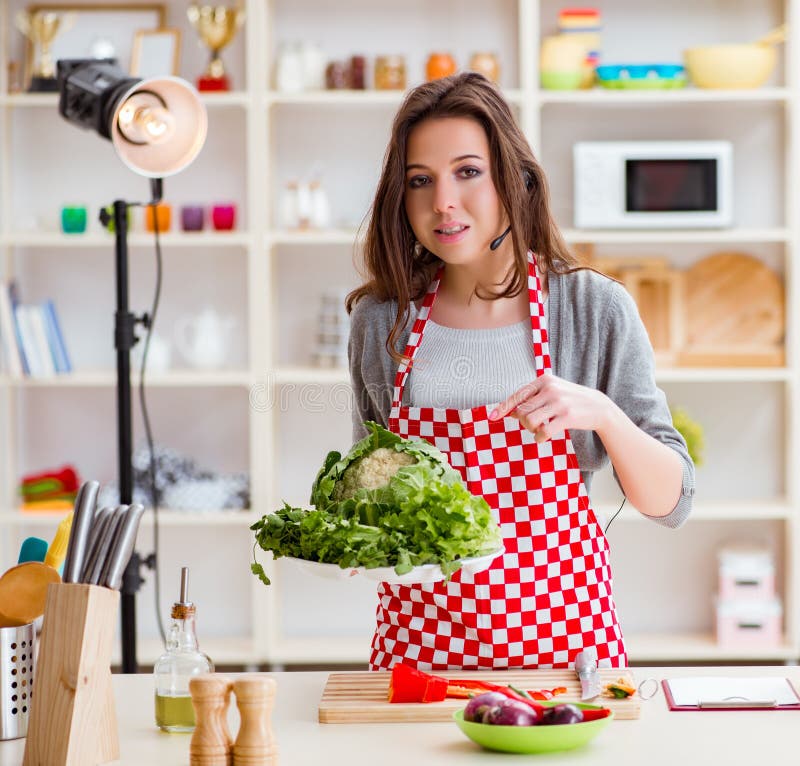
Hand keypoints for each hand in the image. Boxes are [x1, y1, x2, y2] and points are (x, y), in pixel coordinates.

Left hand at [489, 373, 612, 441]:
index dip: (503, 408)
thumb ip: (533, 398)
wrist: (599, 407)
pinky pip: (543, 432)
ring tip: (539, 429)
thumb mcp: (553, 391)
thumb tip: (509, 411)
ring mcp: (559, 402)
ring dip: (531, 430)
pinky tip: (544, 437)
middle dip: (523, 422)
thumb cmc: (571, 400)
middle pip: (521, 411)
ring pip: (529, 422)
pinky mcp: (567, 417)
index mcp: (544, 380)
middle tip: (534, 424)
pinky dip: (540, 438)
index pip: (517, 395)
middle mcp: (550, 389)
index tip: (492, 417)